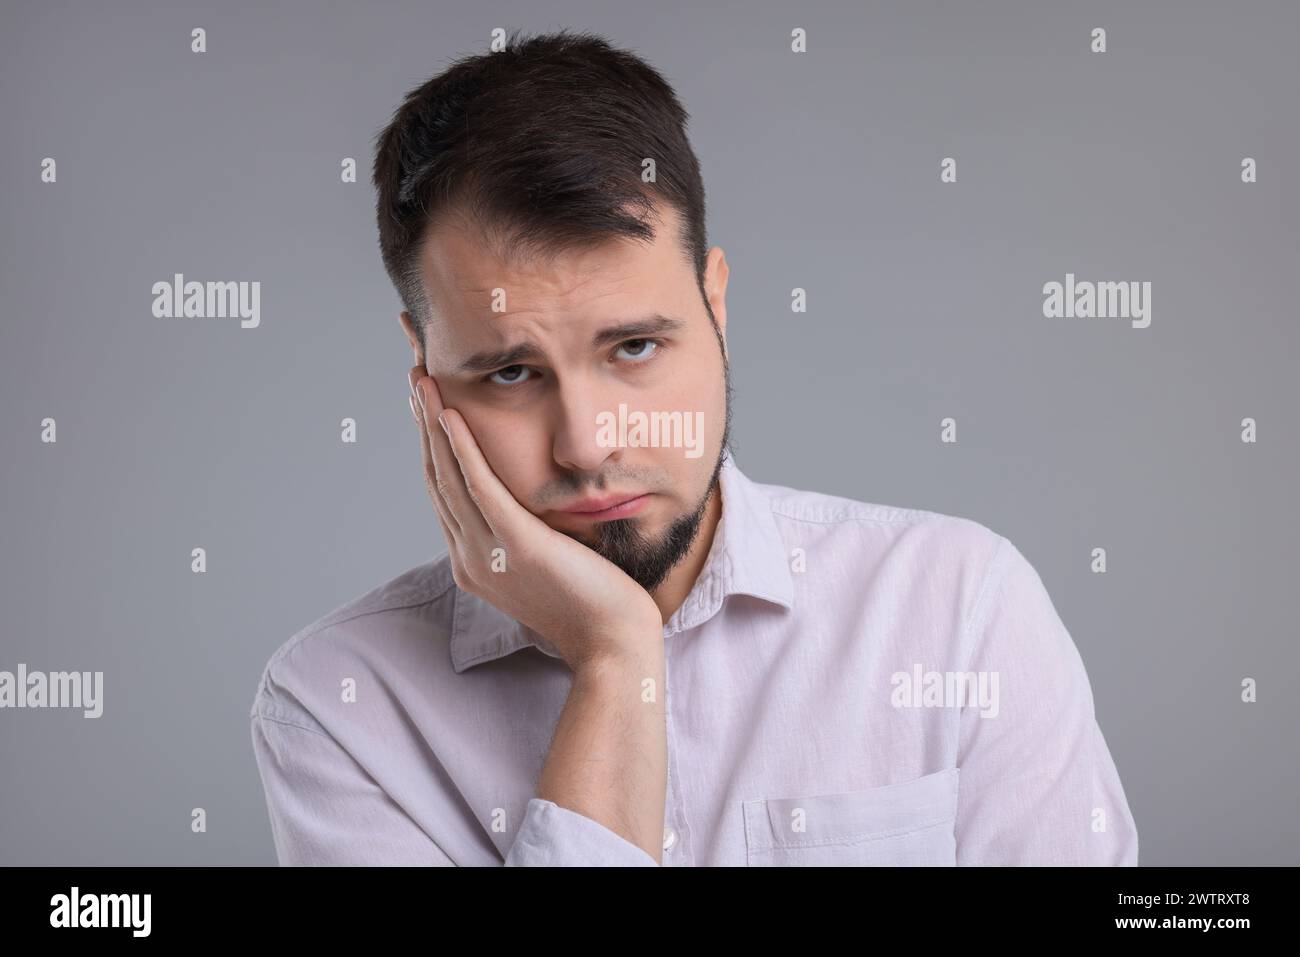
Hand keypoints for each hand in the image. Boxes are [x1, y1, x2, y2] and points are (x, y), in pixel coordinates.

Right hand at [407, 364, 663, 672]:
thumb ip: (528, 534)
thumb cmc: (595, 605)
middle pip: (435, 476)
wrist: (613, 645)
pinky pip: (478, 487)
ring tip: (421, 378)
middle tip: (414, 374)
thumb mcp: (549, 563)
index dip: (431, 443)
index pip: (443, 491)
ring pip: (447, 475)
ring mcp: (487, 553)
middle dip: (421, 422)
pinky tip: (449, 414)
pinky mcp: (515, 545)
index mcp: (475, 561)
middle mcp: (470, 557)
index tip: (427, 402)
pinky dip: (461, 448)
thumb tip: (531, 504)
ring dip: (432, 422)